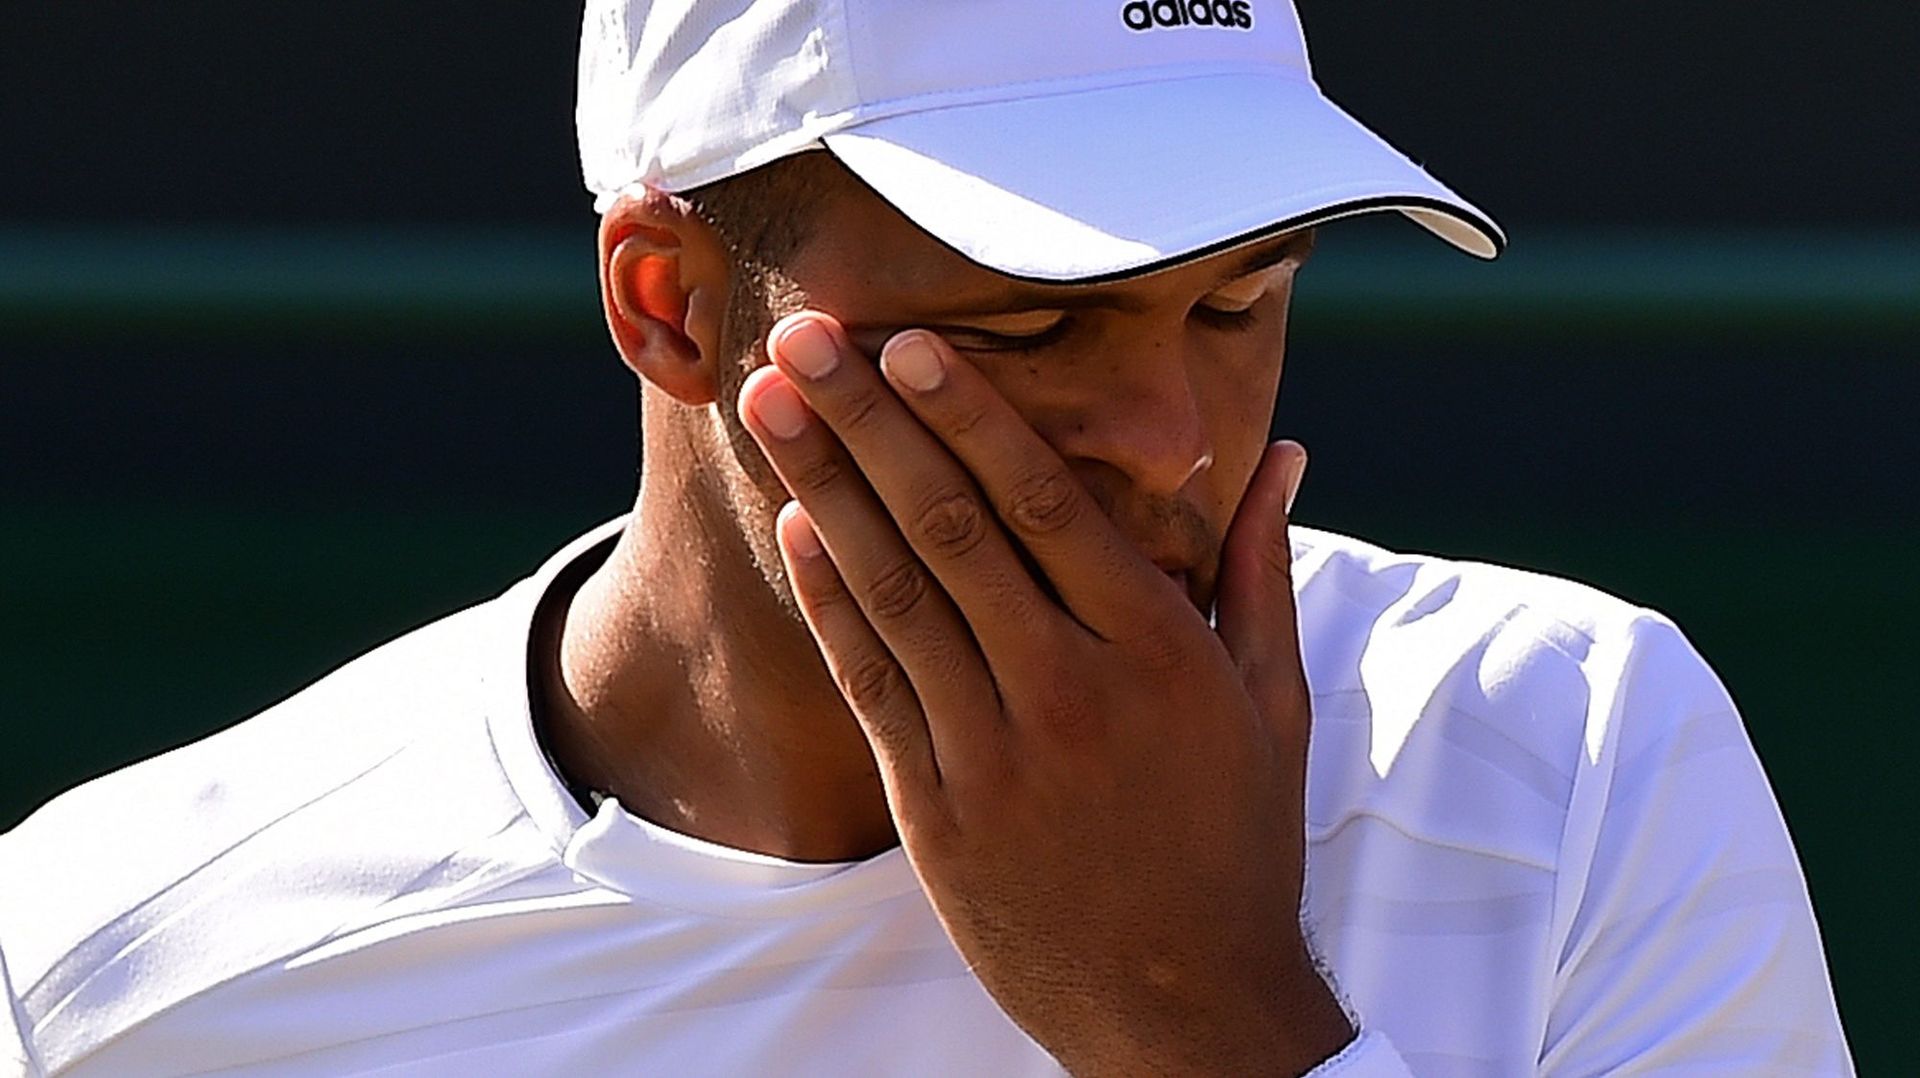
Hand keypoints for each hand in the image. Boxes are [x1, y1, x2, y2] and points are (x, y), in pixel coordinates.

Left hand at [737, 312, 1352, 1075]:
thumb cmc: (1236, 841)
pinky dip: (831, 603)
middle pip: (950, 525)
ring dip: (824, 486)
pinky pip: (871, 687)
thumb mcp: (1275, 704)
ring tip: (771, 404)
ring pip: (896, 592)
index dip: (969, 414)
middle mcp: (1069, 689)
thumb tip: (1284, 453)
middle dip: (868, 419)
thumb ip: (1260, 570)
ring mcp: (995, 753)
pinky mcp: (937, 813)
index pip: (1047, 502)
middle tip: (802, 336)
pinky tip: (796, 529)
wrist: (1184, 1008)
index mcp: (1158, 650)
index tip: (910, 342)